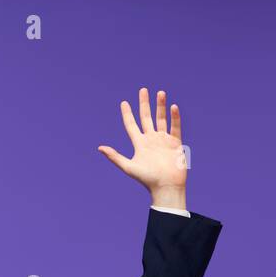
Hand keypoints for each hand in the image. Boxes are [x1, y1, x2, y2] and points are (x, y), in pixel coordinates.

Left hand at [97, 88, 186, 207]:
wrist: (166, 186)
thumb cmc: (147, 179)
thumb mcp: (128, 167)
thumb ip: (115, 157)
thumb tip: (99, 148)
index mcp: (139, 144)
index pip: (131, 126)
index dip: (127, 114)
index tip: (124, 103)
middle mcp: (151, 140)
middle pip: (146, 118)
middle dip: (144, 104)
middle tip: (143, 90)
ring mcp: (163, 140)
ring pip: (161, 119)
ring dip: (160, 106)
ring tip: (160, 92)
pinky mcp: (175, 143)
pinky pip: (175, 127)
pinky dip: (174, 117)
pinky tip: (173, 107)